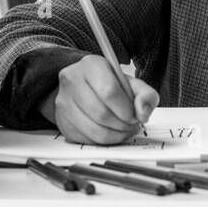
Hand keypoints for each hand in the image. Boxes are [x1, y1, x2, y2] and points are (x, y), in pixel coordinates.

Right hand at [41, 55, 159, 145]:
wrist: (84, 87)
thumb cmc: (108, 84)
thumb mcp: (130, 83)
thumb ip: (145, 94)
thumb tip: (143, 113)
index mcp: (91, 65)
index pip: (109, 91)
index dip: (126, 109)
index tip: (134, 115)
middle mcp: (72, 80)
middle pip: (101, 114)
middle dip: (122, 125)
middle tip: (131, 125)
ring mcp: (64, 102)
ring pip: (94, 130)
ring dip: (115, 136)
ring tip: (123, 130)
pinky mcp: (62, 121)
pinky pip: (86, 140)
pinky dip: (103, 141)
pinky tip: (109, 132)